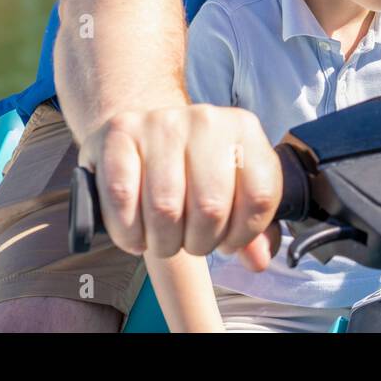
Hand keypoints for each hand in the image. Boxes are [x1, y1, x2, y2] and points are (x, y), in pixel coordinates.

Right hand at [78, 104, 282, 269]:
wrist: (146, 133)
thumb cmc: (195, 170)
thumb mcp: (235, 192)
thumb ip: (257, 230)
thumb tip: (258, 259)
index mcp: (244, 130)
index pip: (259, 197)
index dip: (242, 234)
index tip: (227, 241)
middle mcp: (206, 120)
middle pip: (210, 207)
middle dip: (199, 243)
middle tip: (190, 241)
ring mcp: (162, 122)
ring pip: (164, 208)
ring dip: (163, 242)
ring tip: (163, 238)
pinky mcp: (121, 132)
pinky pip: (122, 197)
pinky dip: (128, 231)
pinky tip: (136, 233)